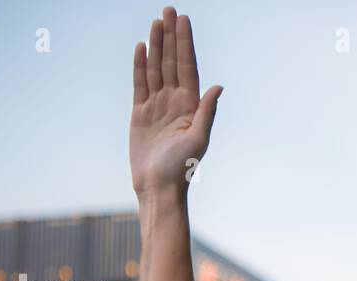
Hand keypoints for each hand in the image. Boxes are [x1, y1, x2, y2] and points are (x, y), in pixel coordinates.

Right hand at [130, 7, 221, 199]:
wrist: (157, 187)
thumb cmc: (181, 169)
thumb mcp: (198, 140)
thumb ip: (207, 112)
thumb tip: (218, 87)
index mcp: (191, 106)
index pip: (188, 67)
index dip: (185, 43)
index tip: (183, 20)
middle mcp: (175, 102)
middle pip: (172, 62)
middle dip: (171, 36)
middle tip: (169, 10)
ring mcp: (156, 105)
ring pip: (156, 68)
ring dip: (156, 45)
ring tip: (156, 22)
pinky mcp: (139, 113)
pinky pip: (139, 83)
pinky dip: (140, 65)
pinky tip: (142, 47)